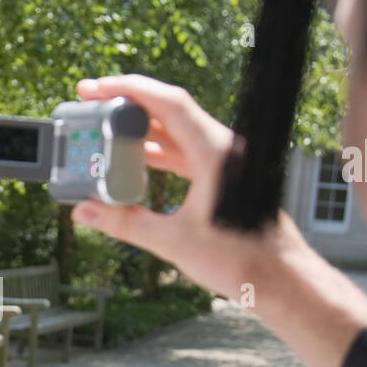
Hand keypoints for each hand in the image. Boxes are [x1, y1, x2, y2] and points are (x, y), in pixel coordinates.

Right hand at [70, 74, 307, 299]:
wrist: (281, 279)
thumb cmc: (242, 259)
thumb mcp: (174, 241)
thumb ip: (126, 223)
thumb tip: (85, 211)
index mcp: (216, 153)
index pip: (170, 103)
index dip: (130, 88)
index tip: (97, 88)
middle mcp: (223, 149)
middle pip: (170, 111)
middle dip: (129, 105)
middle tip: (92, 103)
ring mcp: (226, 162)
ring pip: (177, 132)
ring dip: (142, 129)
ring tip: (106, 130)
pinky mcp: (225, 177)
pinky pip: (186, 153)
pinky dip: (159, 152)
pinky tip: (136, 159)